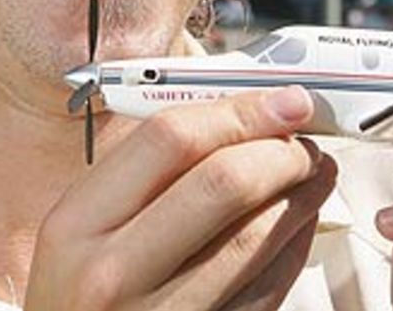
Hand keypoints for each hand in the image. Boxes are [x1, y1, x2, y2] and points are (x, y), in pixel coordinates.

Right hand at [25, 87, 335, 310]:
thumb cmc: (80, 294)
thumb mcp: (82, 226)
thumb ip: (147, 169)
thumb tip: (240, 115)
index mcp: (78, 223)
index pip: (172, 139)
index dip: (241, 111)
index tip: (282, 101)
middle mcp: (113, 274)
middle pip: (224, 183)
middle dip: (282, 151)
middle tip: (301, 141)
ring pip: (257, 238)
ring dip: (302, 194)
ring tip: (313, 173)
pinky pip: (267, 290)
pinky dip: (295, 246)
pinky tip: (298, 224)